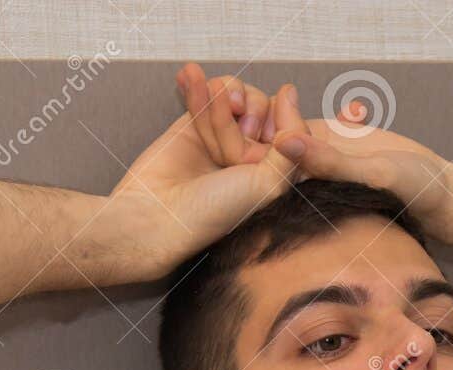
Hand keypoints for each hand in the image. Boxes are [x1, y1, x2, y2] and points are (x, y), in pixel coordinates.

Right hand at [107, 66, 304, 276]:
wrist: (160, 214)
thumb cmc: (218, 209)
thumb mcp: (269, 182)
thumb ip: (292, 141)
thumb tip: (289, 92)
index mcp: (277, 172)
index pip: (293, 126)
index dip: (284, 118)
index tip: (265, 125)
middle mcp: (253, 155)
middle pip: (264, 106)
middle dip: (251, 110)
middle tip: (240, 129)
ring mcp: (223, 139)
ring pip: (234, 96)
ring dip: (222, 95)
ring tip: (209, 97)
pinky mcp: (194, 129)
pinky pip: (204, 95)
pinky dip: (196, 84)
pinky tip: (189, 73)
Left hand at [161, 63, 452, 235]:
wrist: (441, 196)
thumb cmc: (413, 193)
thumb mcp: (368, 173)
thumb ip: (326, 160)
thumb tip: (281, 142)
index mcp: (296, 197)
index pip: (249, 162)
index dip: (224, 131)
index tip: (203, 98)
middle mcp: (296, 184)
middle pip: (250, 144)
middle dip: (221, 112)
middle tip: (193, 76)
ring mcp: (308, 167)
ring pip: (269, 130)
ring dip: (249, 103)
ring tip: (216, 74)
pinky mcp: (322, 150)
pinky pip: (293, 122)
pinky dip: (286, 104)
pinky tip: (273, 85)